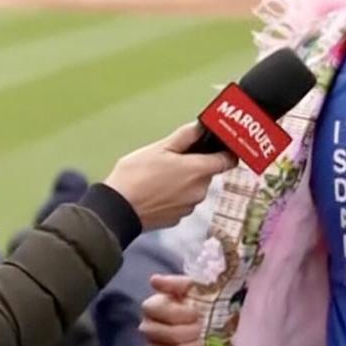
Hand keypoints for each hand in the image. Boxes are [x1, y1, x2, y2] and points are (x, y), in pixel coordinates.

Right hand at [104, 123, 236, 230]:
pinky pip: (182, 202)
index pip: (228, 160)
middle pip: (207, 173)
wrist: (118, 209)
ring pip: (194, 188)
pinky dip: (174, 196)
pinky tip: (156, 191)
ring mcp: (189, 207)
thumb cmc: (136, 176)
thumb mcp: (160, 148)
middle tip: (173, 158)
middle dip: (194, 165)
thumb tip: (201, 126)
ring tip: (159, 175)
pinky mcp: (177, 219)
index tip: (218, 146)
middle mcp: (199, 191)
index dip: (225, 151)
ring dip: (183, 181)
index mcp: (198, 170)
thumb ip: (185, 136)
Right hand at [140, 274, 202, 345]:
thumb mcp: (189, 287)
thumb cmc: (192, 302)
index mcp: (152, 307)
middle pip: (170, 336)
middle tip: (200, 327)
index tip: (196, 312)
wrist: (198, 321)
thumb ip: (174, 282)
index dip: (184, 314)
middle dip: (192, 332)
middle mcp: (147, 328)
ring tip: (200, 340)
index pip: (163, 313)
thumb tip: (154, 280)